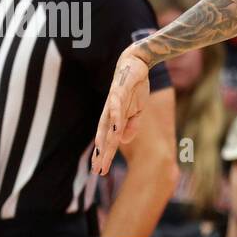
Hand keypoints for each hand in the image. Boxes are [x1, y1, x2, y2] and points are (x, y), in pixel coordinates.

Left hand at [92, 47, 152, 175]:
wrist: (136, 64)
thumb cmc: (135, 88)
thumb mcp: (137, 111)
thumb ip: (131, 126)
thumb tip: (122, 141)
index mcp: (115, 119)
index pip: (108, 141)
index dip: (104, 155)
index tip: (101, 171)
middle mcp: (110, 114)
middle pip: (105, 137)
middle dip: (103, 154)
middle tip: (99, 171)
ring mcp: (113, 103)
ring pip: (108, 125)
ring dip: (106, 141)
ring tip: (103, 155)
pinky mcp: (118, 92)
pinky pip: (115, 107)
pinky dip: (115, 119)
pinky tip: (115, 130)